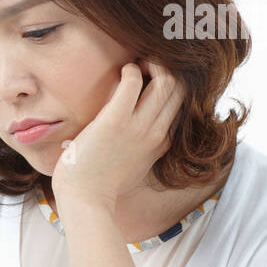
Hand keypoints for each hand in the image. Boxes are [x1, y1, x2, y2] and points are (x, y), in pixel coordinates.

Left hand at [50, 57, 185, 213]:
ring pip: (167, 82)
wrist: (86, 201)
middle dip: (166, 70)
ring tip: (135, 66)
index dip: (170, 86)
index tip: (151, 80)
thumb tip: (125, 138)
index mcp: (161, 143)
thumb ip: (138, 151)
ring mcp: (138, 127)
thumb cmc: (100, 186)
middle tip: (144, 67)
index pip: (180, 105)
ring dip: (152, 65)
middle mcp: (156, 133)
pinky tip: (122, 73)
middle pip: (180, 89)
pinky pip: (133, 82)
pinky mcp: (115, 121)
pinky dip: (130, 70)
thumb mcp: (131, 167)